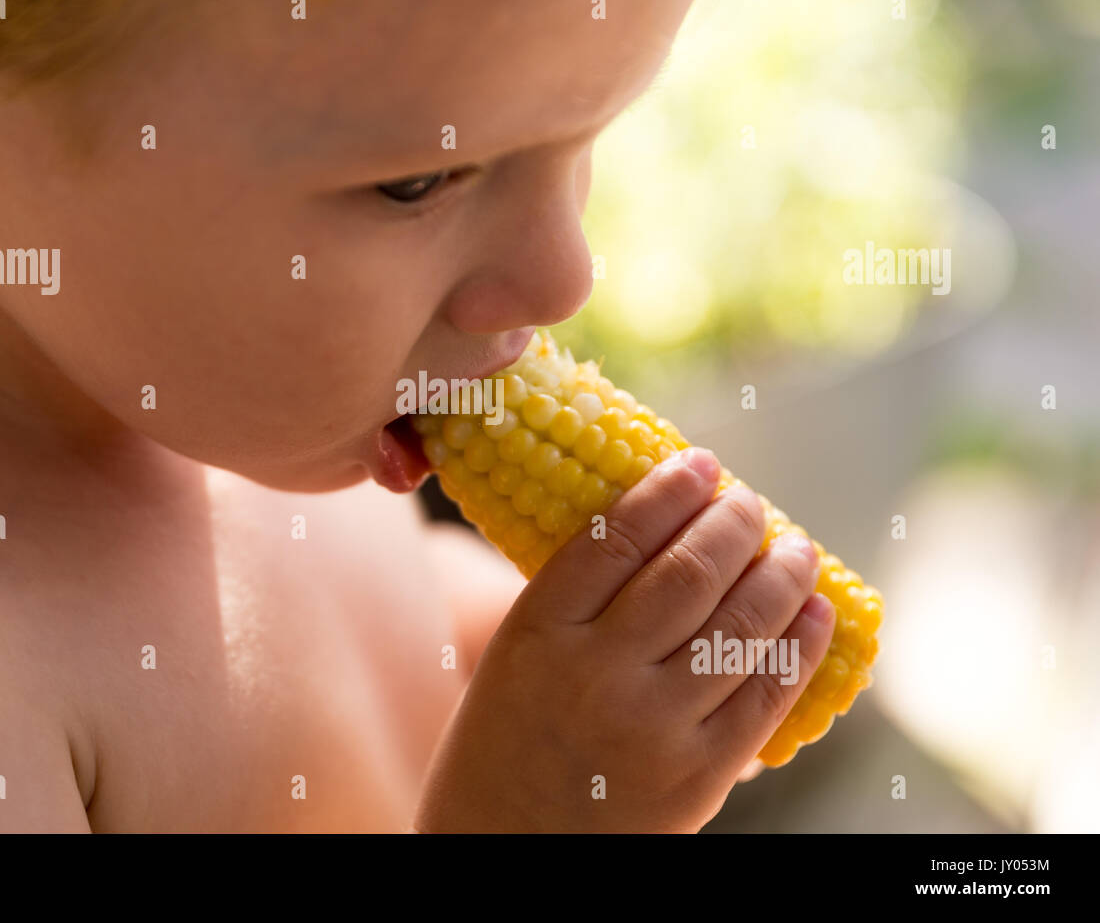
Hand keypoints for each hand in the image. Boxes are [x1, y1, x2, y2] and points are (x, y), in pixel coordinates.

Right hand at [413, 447, 833, 831]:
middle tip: (749, 502)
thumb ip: (577, 602)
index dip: (669, 491)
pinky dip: (799, 644)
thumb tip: (665, 531)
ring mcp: (652, 728)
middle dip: (733, 523)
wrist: (507, 856)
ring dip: (781, 574)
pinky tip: (814, 611)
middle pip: (686, 573)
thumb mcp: (514, 659)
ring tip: (797, 548)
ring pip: (737, 626)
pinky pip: (763, 694)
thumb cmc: (504, 745)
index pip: (616, 537)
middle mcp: (596, 674)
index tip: (701, 463)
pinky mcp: (697, 777)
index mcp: (537, 633)